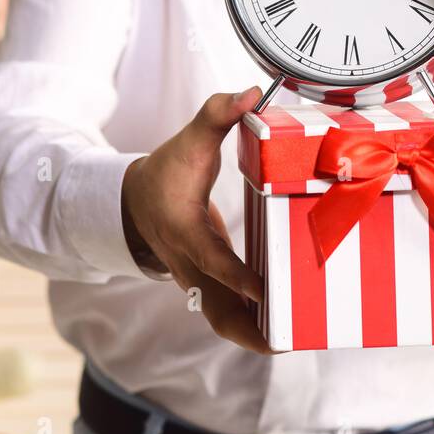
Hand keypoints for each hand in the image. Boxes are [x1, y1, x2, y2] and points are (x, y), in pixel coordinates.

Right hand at [121, 87, 277, 353]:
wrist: (136, 202)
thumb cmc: (169, 170)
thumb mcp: (190, 138)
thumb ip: (218, 113)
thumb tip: (250, 92)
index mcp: (184, 230)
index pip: (209, 257)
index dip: (234, 275)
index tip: (262, 289)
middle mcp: (189, 264)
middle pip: (217, 308)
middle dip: (250, 328)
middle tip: (288, 337)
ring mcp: (197, 281)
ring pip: (224, 320)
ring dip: (256, 335)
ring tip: (297, 340)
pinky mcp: (208, 286)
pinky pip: (229, 315)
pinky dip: (254, 327)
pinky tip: (286, 330)